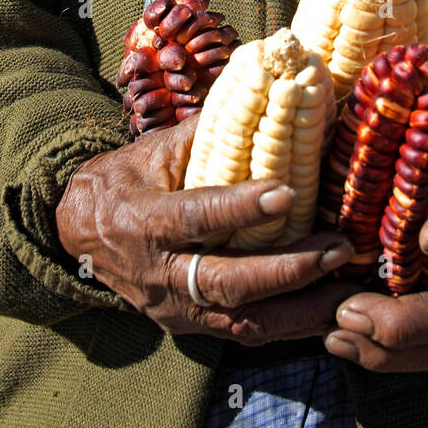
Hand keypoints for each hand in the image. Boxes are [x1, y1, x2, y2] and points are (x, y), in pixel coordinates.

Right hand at [56, 111, 356, 342]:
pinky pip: (245, 334)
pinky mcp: (190, 328)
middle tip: (337, 249)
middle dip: (288, 270)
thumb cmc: (125, 179)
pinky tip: (327, 315)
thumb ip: (208, 131)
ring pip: (242, 322)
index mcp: (144, 220)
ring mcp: (174, 309)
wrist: (80, 232)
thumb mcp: (154, 150)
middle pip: (227, 283)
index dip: (240, 209)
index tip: (288, 192)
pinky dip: (289, 327)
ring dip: (300, 310)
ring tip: (347, 292)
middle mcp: (158, 273)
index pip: (196, 217)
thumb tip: (265, 92)